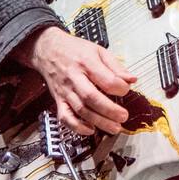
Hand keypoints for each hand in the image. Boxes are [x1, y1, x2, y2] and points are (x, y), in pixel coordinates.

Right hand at [17, 26, 137, 135]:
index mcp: (87, 62)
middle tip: (123, 116)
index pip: (106, 79)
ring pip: (81, 109)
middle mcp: (74, 77)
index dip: (120, 88)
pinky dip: (76, 126)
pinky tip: (90, 130)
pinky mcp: (58, 99)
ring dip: (99, 121)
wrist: (47, 49)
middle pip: (92, 97)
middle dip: (110, 110)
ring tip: (114, 127)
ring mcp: (65, 90)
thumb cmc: (73, 49)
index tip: (126, 90)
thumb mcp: (98, 50)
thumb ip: (116, 66)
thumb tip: (131, 79)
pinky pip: (65, 117)